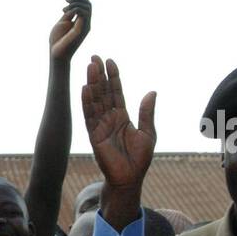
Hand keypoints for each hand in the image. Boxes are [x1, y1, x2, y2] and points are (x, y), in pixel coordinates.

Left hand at [49, 0, 90, 62]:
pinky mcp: (82, 29)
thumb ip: (68, 13)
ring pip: (87, 7)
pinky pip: (83, 14)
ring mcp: (85, 26)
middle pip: (88, 4)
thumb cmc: (57, 40)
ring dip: (75, 3)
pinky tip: (66, 12)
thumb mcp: (62, 22)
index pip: (86, 5)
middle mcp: (86, 23)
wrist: (56, 54)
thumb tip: (71, 5)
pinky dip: (75, 9)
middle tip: (66, 0)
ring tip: (64, 8)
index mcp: (81, 21)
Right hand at [82, 55, 155, 190]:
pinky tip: (84, 89)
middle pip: (103, 92)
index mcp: (122, 116)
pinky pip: (89, 117)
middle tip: (94, 57)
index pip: (116, 92)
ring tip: (89, 67)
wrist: (130, 178)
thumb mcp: (149, 132)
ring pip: (95, 101)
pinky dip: (86, 103)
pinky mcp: (94, 136)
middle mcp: (109, 119)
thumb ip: (147, 112)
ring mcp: (100, 126)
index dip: (113, 77)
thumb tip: (152, 91)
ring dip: (92, 84)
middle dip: (99, 75)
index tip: (110, 61)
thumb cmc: (139, 159)